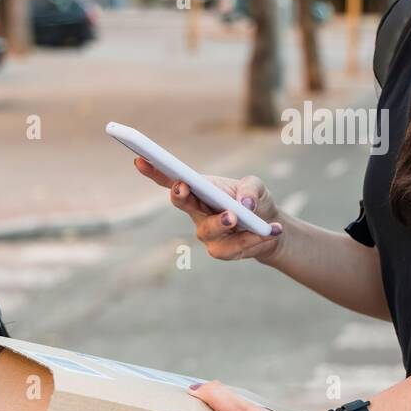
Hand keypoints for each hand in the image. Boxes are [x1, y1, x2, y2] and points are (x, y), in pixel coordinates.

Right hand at [133, 156, 284, 261]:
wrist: (270, 226)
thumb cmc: (254, 200)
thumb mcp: (256, 186)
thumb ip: (250, 188)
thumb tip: (243, 203)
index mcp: (198, 189)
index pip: (170, 179)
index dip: (153, 170)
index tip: (140, 159)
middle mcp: (196, 211)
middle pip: (180, 202)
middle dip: (180, 194)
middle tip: (183, 185)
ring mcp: (206, 233)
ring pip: (207, 230)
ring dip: (221, 222)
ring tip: (236, 217)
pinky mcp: (220, 251)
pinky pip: (233, 247)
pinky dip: (254, 238)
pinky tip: (270, 229)